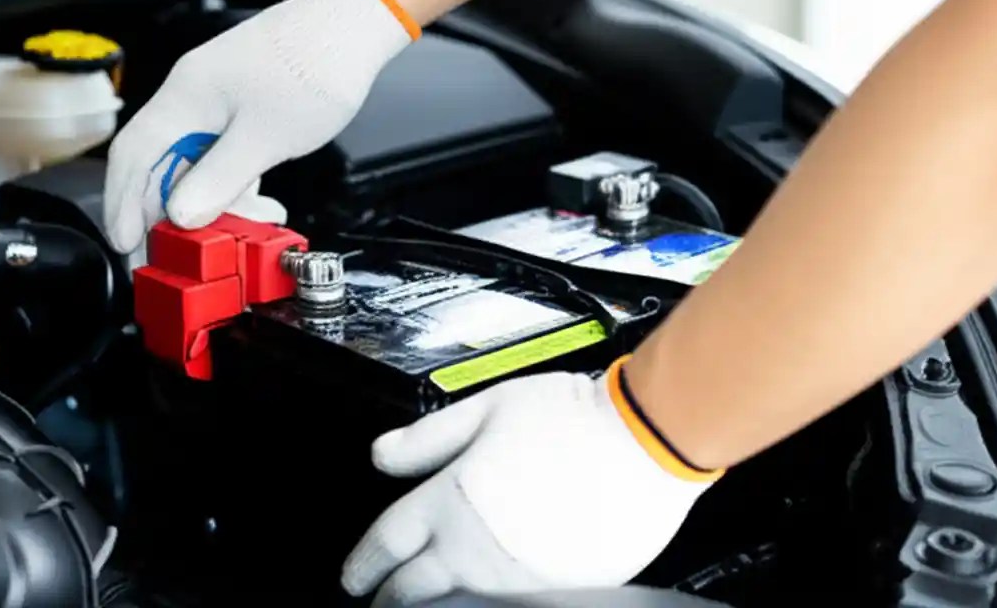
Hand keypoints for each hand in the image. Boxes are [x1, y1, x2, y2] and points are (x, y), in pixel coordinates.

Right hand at [103, 0, 416, 252]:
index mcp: (186, 96)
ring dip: (210, 201)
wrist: (356, 21)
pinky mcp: (246, 106)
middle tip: (174, 254)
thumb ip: (220, 179)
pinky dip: (234, 183)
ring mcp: (220, 100)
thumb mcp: (265, 136)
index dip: (123, 203)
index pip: (134, 155)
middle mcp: (195, 95)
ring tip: (234, 233)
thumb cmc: (316, 62)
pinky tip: (258, 204)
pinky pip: (224, 153)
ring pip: (197, 162)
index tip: (127, 243)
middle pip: (162, 163)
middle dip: (166, 213)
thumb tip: (182, 214)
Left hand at [341, 363, 719, 606]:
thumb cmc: (573, 420)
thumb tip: (383, 455)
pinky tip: (480, 598)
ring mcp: (515, 577)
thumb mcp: (486, 408)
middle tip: (378, 598)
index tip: (352, 575)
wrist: (643, 445)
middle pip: (413, 587)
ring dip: (433, 603)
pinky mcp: (554, 592)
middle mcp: (475, 548)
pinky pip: (504, 606)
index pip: (388, 542)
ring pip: (455, 604)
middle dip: (389, 596)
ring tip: (420, 604)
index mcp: (451, 499)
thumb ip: (427, 437)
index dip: (363, 562)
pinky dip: (482, 603)